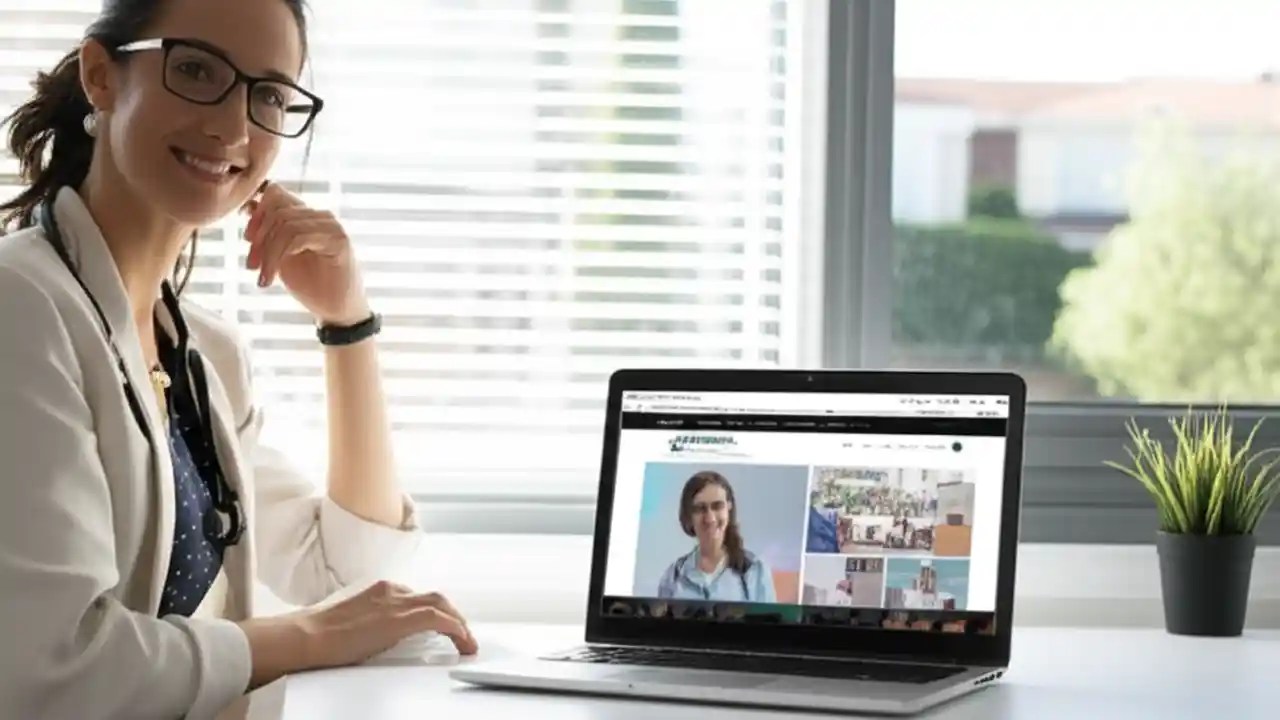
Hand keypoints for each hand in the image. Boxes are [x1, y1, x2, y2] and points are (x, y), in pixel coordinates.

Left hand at [242, 181, 370, 325]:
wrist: (336, 310)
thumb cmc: (311, 284)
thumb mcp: (281, 255)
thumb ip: (269, 233)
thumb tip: (248, 206)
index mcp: (307, 216)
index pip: (276, 194)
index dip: (257, 213)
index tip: (248, 240)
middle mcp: (321, 216)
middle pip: (278, 210)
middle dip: (259, 238)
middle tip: (251, 265)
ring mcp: (332, 227)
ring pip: (286, 224)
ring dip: (267, 253)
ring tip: (263, 277)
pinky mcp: (338, 241)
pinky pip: (298, 237)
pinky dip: (277, 258)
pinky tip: (271, 278)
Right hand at [299, 581, 478, 669]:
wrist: (306, 636)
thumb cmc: (320, 635)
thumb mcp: (354, 623)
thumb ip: (372, 623)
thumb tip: (379, 637)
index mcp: (380, 591)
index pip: (417, 597)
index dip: (434, 611)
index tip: (442, 625)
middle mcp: (391, 591)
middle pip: (434, 597)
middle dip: (452, 614)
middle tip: (461, 633)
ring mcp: (396, 603)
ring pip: (440, 604)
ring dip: (458, 622)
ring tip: (467, 641)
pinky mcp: (399, 619)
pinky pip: (438, 619)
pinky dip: (455, 629)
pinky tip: (462, 641)